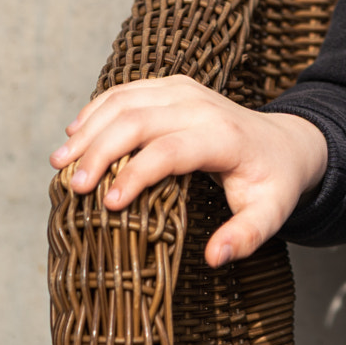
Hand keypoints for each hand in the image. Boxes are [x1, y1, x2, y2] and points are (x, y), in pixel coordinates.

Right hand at [50, 75, 328, 266]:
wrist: (285, 142)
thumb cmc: (273, 183)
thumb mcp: (271, 213)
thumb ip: (246, 235)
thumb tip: (214, 257)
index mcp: (224, 136)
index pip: (171, 149)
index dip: (137, 174)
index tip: (109, 205)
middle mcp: (201, 106)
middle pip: (138, 119)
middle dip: (100, 151)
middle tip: (72, 186)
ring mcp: (184, 91)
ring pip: (125, 99)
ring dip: (89, 129)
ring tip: (60, 162)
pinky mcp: (172, 87)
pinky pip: (126, 91)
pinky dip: (96, 110)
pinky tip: (76, 134)